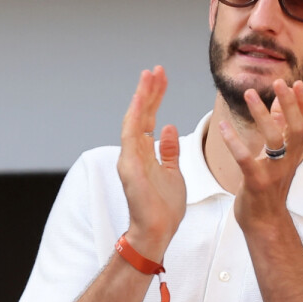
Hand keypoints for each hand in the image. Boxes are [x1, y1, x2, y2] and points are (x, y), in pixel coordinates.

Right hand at [116, 66, 184, 260]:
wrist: (157, 232)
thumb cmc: (165, 208)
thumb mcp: (174, 173)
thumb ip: (170, 151)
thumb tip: (171, 128)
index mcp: (144, 153)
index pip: (148, 119)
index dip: (155, 98)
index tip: (161, 78)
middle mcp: (133, 152)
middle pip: (140, 114)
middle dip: (149, 91)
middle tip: (156, 69)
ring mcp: (129, 157)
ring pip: (134, 119)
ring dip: (142, 96)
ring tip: (150, 75)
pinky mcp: (129, 165)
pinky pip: (131, 134)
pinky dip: (136, 114)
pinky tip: (142, 98)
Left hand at [218, 79, 302, 233]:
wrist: (264, 223)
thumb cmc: (268, 186)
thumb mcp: (278, 157)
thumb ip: (281, 130)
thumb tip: (280, 102)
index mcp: (294, 154)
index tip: (297, 82)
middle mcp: (288, 161)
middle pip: (298, 129)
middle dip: (290, 104)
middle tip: (279, 81)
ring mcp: (273, 173)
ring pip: (274, 140)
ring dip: (262, 114)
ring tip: (249, 93)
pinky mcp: (256, 183)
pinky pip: (246, 159)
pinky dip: (234, 142)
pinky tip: (222, 126)